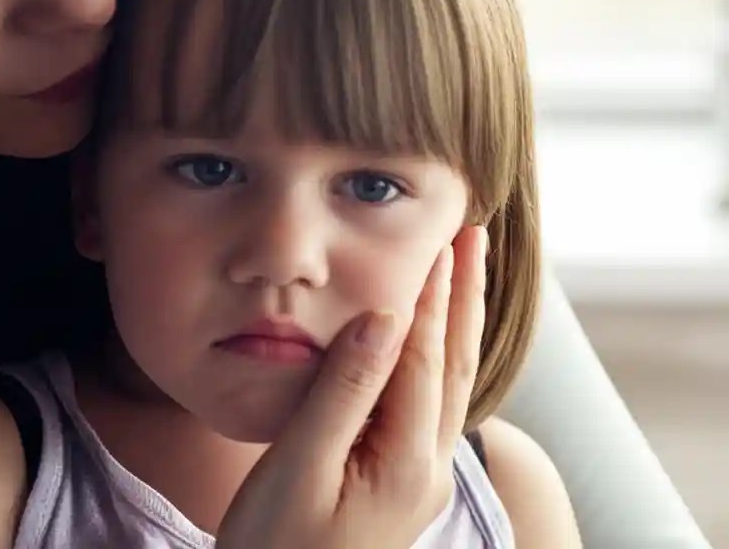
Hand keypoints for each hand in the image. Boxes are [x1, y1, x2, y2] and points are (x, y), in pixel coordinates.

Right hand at [217, 226, 488, 548]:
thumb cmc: (274, 543)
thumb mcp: (299, 466)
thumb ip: (343, 391)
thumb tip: (383, 318)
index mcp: (405, 461)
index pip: (425, 359)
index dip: (432, 296)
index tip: (442, 238)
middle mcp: (424, 467)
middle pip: (456, 365)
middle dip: (465, 296)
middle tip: (475, 233)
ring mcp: (417, 476)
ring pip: (450, 384)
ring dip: (458, 322)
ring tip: (465, 270)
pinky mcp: (400, 480)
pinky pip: (430, 403)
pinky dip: (438, 356)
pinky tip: (431, 339)